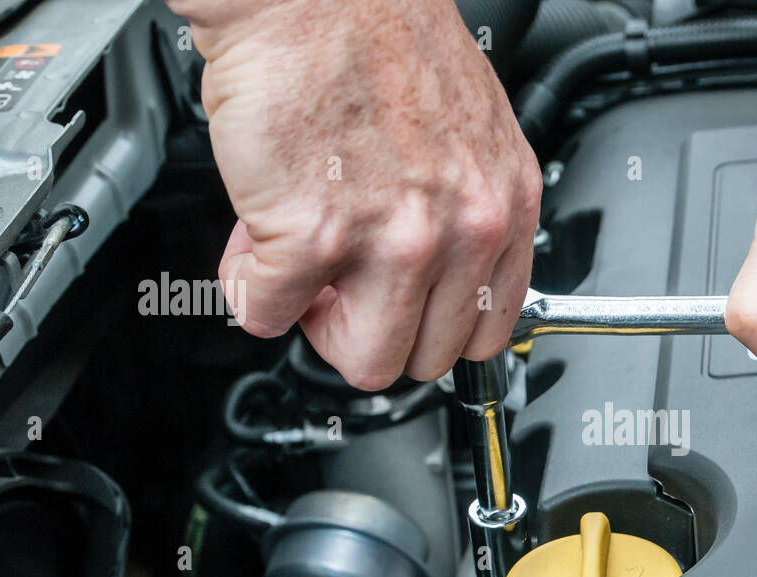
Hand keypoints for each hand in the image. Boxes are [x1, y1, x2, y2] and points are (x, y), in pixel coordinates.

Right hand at [170, 0, 541, 389]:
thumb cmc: (373, 35)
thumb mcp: (465, 131)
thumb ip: (457, 210)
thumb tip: (420, 273)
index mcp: (506, 204)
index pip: (489, 331)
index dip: (429, 328)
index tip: (398, 308)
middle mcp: (465, 228)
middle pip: (425, 357)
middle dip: (369, 329)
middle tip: (336, 287)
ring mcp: (395, 239)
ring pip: (363, 359)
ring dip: (315, 322)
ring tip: (296, 269)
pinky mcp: (316, 235)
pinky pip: (271, 314)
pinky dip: (250, 290)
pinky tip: (253, 246)